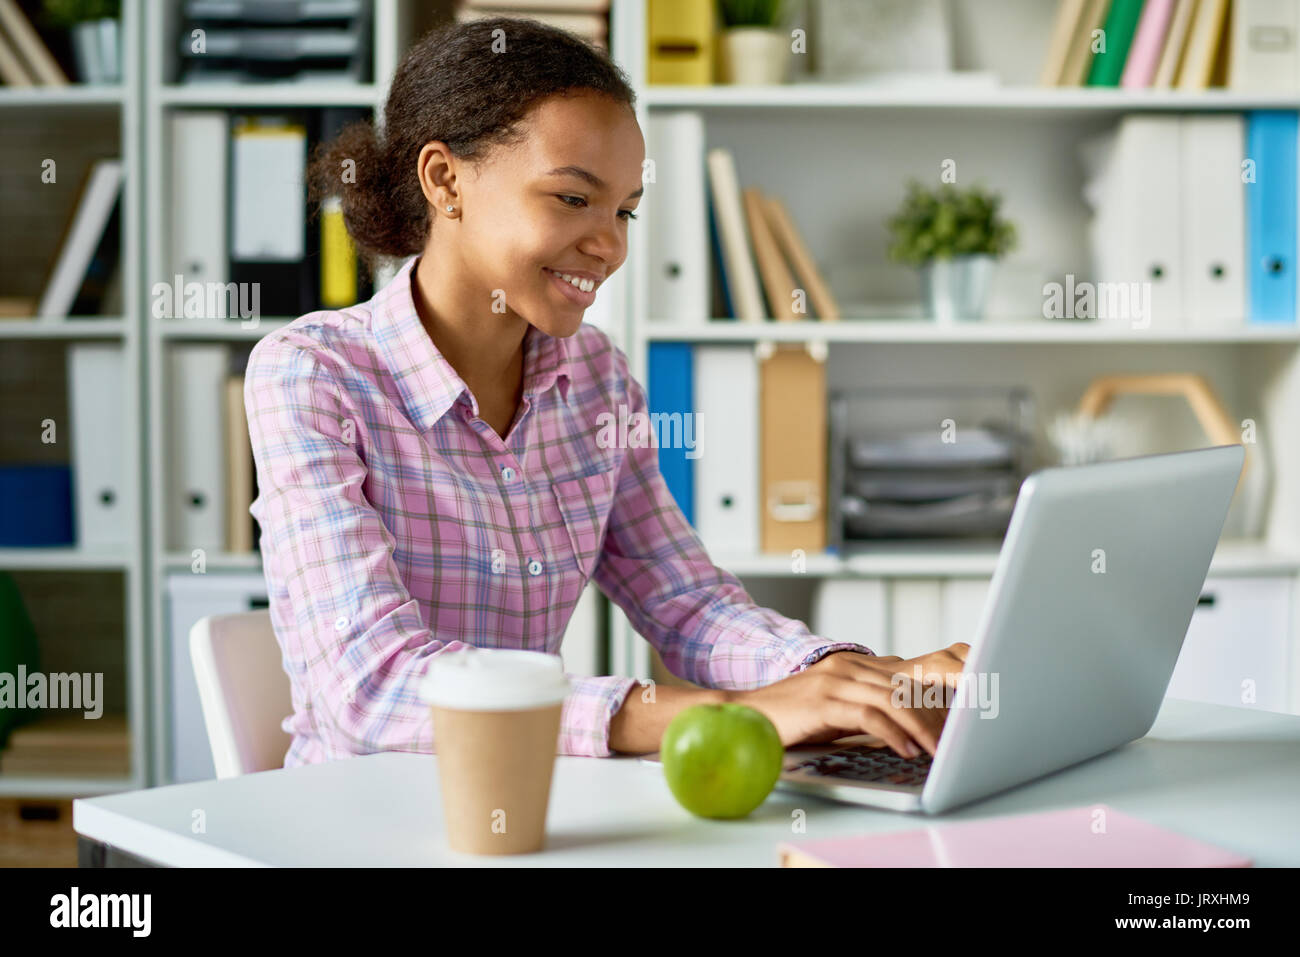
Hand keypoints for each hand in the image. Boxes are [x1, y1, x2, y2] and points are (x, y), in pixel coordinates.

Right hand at [725, 643, 968, 758]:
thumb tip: (918, 721)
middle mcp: (850, 665)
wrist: (743, 712)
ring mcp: (836, 680)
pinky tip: (908, 749)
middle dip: (945, 708)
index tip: (977, 703)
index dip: (947, 683)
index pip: (913, 670)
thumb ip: (873, 704)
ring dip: (925, 727)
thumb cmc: (794, 717)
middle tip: (971, 731)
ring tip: (945, 751)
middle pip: (911, 683)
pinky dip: (893, 733)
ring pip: (895, 699)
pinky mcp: (822, 701)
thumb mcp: (839, 706)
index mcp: (857, 664)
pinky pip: (868, 714)